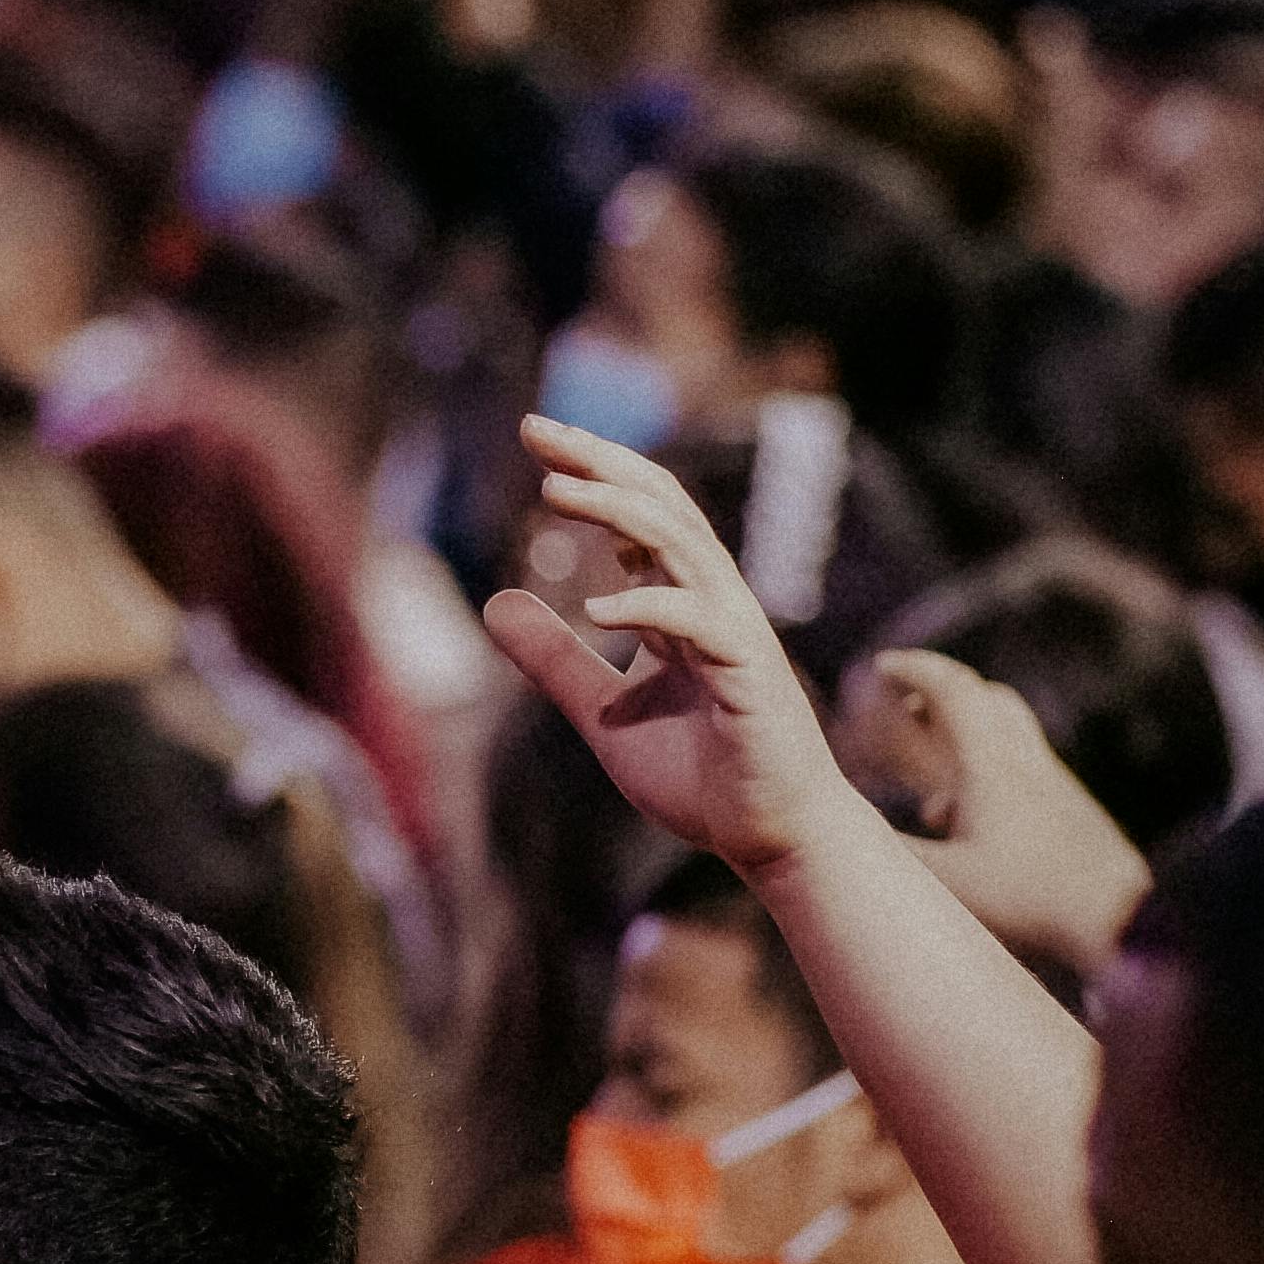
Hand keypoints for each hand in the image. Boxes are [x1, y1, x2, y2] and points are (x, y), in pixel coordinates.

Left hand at [481, 421, 855, 882]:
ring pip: (682, 544)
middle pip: (661, 504)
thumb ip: (555, 660)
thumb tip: (495, 604)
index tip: (536, 437)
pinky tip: (597, 610)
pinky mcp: (749, 671)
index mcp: (680, 603)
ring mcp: (734, 631)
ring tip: (556, 489)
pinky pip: (699, 621)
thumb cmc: (702, 776)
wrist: (768, 836)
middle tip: (538, 427)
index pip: (638, 513)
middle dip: (601, 461)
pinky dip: (649, 606)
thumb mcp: (602, 712)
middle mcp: (711, 601)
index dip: (591, 471)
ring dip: (618, 511)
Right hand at [844, 645, 1154, 968]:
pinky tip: (971, 824)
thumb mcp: (949, 884)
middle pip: (985, 697)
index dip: (913, 670)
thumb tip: (837, 838)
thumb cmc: (1032, 902)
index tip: (883, 666)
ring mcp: (1053, 785)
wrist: (1119, 918)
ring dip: (967, 731)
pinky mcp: (1070, 811)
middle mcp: (1024, 763)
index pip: (951, 690)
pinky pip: (1022, 771)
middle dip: (941, 693)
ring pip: (1009, 732)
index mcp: (990, 765)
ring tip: (933, 768)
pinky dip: (987, 773)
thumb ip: (893, 857)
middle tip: (906, 706)